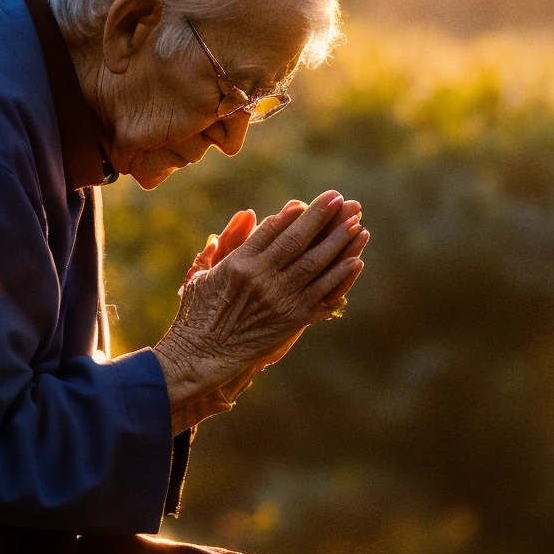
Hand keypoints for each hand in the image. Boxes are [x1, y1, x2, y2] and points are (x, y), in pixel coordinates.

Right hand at [152, 191, 367, 431]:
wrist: (203, 356)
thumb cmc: (198, 313)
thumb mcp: (203, 272)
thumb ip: (228, 241)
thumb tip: (248, 213)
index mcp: (239, 264)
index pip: (271, 230)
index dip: (292, 215)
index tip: (306, 202)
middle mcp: (261, 279)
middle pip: (297, 241)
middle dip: (320, 217)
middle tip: (338, 198)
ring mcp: (279, 299)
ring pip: (314, 264)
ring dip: (337, 242)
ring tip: (355, 222)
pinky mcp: (292, 318)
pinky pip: (322, 293)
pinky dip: (340, 276)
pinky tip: (355, 260)